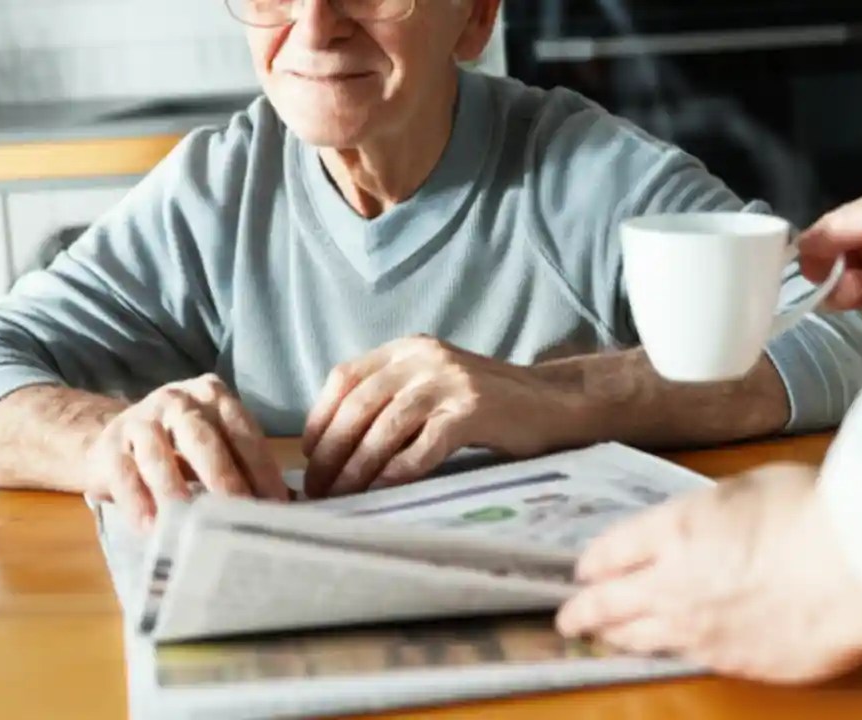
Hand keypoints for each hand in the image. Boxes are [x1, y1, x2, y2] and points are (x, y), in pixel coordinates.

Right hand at [83, 374, 286, 528]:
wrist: (111, 441)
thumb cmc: (178, 450)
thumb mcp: (214, 448)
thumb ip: (246, 468)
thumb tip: (290, 506)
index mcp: (212, 396)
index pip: (242, 429)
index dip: (261, 467)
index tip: (276, 504)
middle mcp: (177, 400)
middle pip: (203, 437)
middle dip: (224, 476)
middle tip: (240, 513)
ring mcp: (140, 420)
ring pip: (158, 453)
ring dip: (175, 488)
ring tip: (190, 522)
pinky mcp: (108, 446)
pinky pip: (124, 473)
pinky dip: (137, 501)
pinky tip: (151, 526)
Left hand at [301, 336, 587, 497]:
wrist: (553, 402)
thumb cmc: (486, 405)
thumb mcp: (432, 385)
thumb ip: (392, 398)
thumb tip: (334, 445)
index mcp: (407, 348)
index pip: (345, 377)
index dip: (319, 418)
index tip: (307, 456)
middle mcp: (424, 357)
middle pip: (359, 405)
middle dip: (331, 451)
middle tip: (317, 488)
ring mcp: (450, 381)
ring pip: (386, 427)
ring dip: (357, 467)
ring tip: (341, 496)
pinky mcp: (474, 410)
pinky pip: (424, 445)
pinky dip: (398, 471)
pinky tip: (382, 491)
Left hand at [556, 465, 861, 683]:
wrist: (858, 568)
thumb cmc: (811, 511)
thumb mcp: (746, 488)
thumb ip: (710, 513)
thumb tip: (704, 527)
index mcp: (672, 531)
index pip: (611, 550)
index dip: (593, 561)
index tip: (583, 569)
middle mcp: (672, 584)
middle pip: (609, 603)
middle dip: (584, 610)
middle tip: (569, 617)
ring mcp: (700, 629)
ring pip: (640, 639)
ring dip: (615, 637)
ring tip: (601, 638)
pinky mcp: (734, 662)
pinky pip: (688, 659)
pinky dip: (669, 654)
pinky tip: (665, 653)